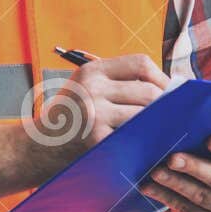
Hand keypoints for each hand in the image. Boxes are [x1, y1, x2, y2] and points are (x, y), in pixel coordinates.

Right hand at [30, 53, 170, 170]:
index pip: (141, 63)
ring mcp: (94, 114)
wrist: (35, 148)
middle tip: (174, 116)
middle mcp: (92, 88)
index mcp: (91, 71)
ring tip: (165, 131)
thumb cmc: (69, 118)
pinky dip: (146, 141)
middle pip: (148, 91)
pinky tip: (149, 145)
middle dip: (166, 104)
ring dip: (159, 124)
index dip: (161, 77)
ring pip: (145, 115)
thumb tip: (169, 86)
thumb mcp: (85, 87)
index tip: (169, 91)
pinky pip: (133, 137)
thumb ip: (118, 82)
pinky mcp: (96, 139)